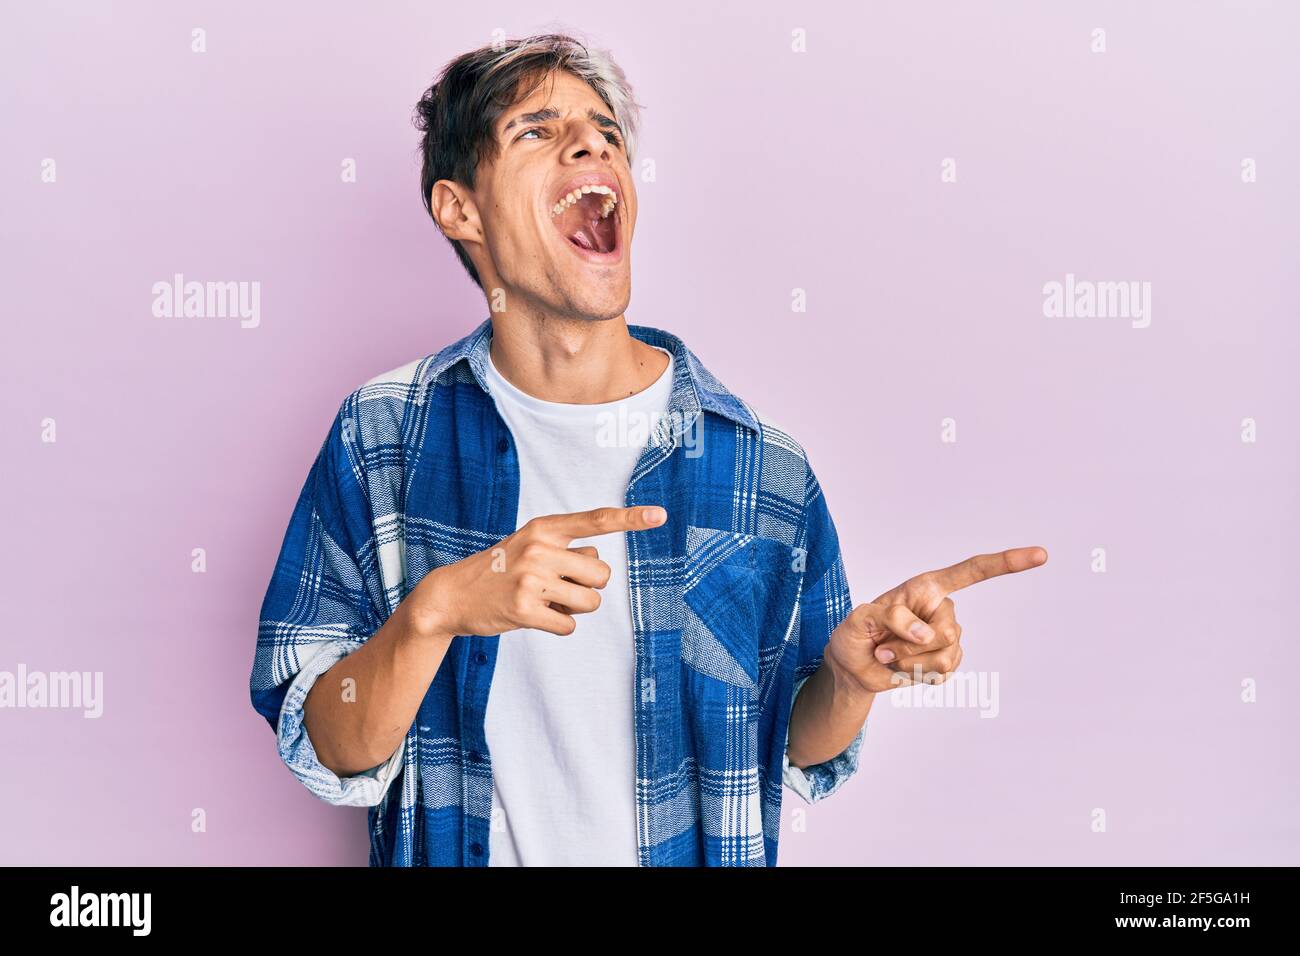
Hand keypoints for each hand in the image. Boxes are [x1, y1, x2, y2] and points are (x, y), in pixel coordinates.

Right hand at [412, 505, 666, 637]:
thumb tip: (599, 568)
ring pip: (590, 603)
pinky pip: (569, 625)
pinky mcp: (524, 610)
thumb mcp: (531, 545)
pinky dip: (559, 625)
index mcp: (544, 528)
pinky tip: (534, 616)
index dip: (631, 518)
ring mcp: (531, 580)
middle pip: (602, 575)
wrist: (452, 595)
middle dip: (589, 586)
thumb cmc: (502, 569)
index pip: (595, 521)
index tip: (661, 515)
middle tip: (557, 585)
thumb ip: (568, 550)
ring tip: (545, 600)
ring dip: (575, 608)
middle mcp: (539, 549)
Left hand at [826, 547, 1047, 693]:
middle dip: (910, 646)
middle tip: (883, 648)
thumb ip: (891, 618)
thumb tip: (926, 633)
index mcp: (927, 587)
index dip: (1006, 563)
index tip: (1041, 555)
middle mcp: (942, 610)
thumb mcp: (861, 618)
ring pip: (944, 657)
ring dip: (909, 663)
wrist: (854, 665)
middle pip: (948, 632)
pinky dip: (916, 676)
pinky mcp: (947, 663)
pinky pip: (943, 675)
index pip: (972, 572)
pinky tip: (902, 669)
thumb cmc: (856, 633)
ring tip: (888, 657)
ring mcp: (948, 638)